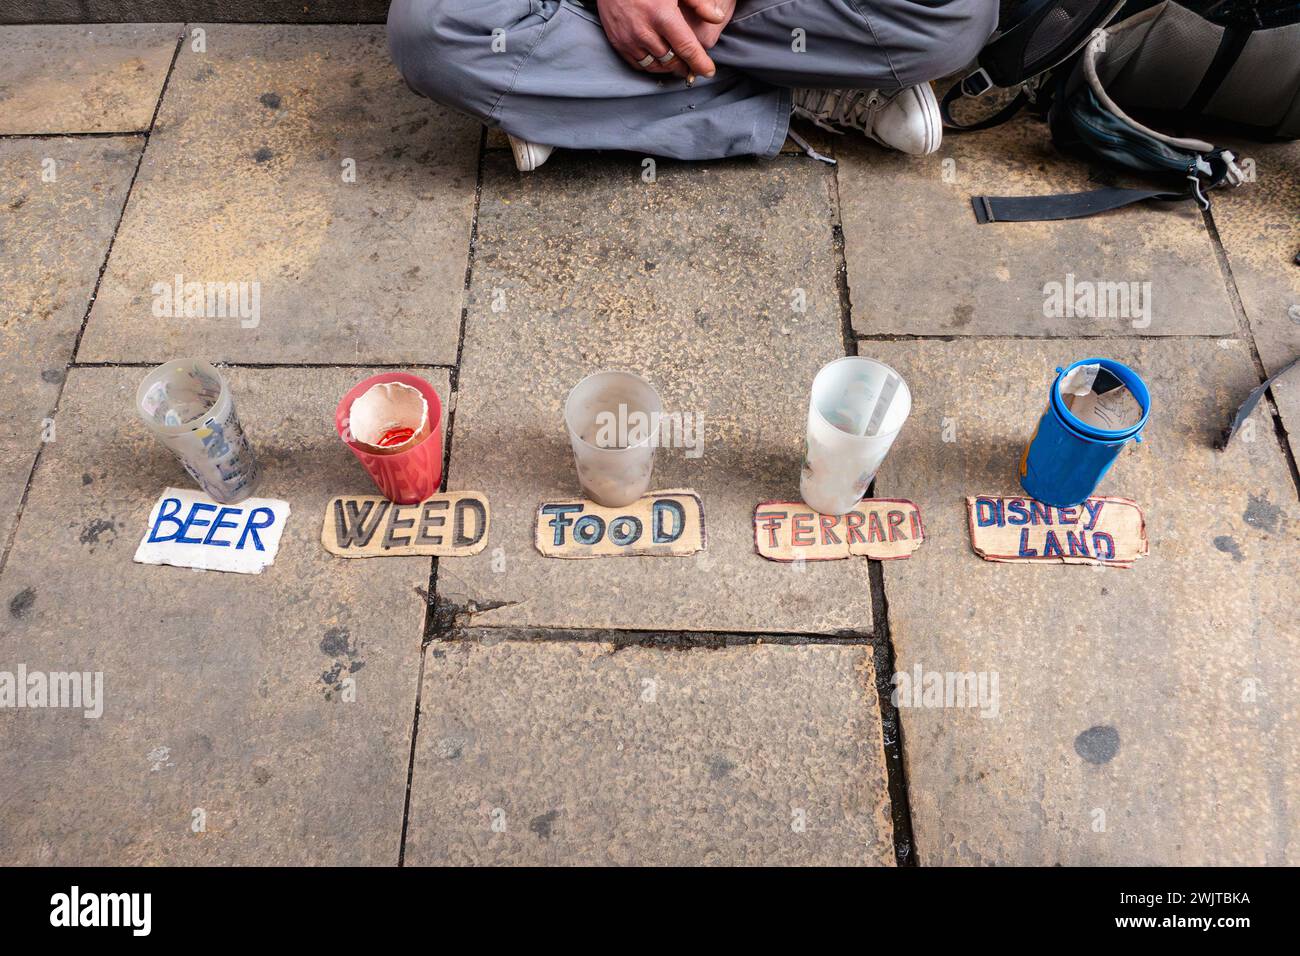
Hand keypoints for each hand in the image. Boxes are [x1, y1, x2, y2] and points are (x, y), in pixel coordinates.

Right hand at [596, 0, 725, 77]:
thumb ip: (698, 2)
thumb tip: (716, 18)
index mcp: (662, 16)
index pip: (686, 48)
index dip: (700, 63)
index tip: (709, 71)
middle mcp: (644, 32)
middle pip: (672, 61)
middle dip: (685, 65)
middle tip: (692, 63)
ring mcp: (629, 40)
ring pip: (656, 66)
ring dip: (669, 66)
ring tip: (677, 61)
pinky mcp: (618, 43)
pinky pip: (639, 64)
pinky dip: (652, 65)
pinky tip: (659, 58)